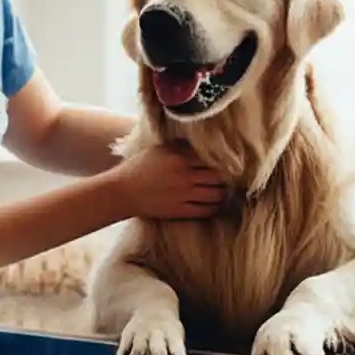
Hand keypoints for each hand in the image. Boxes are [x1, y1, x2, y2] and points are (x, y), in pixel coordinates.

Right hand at [104, 141, 228, 219]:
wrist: (122, 192)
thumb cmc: (138, 168)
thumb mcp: (159, 150)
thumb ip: (180, 147)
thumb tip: (202, 145)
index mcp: (179, 156)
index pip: (211, 157)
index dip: (224, 160)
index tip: (231, 161)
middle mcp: (184, 175)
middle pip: (218, 176)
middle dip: (227, 177)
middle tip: (232, 177)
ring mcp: (183, 194)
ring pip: (216, 194)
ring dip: (224, 192)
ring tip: (225, 190)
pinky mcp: (180, 210)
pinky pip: (206, 210)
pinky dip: (215, 207)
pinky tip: (216, 203)